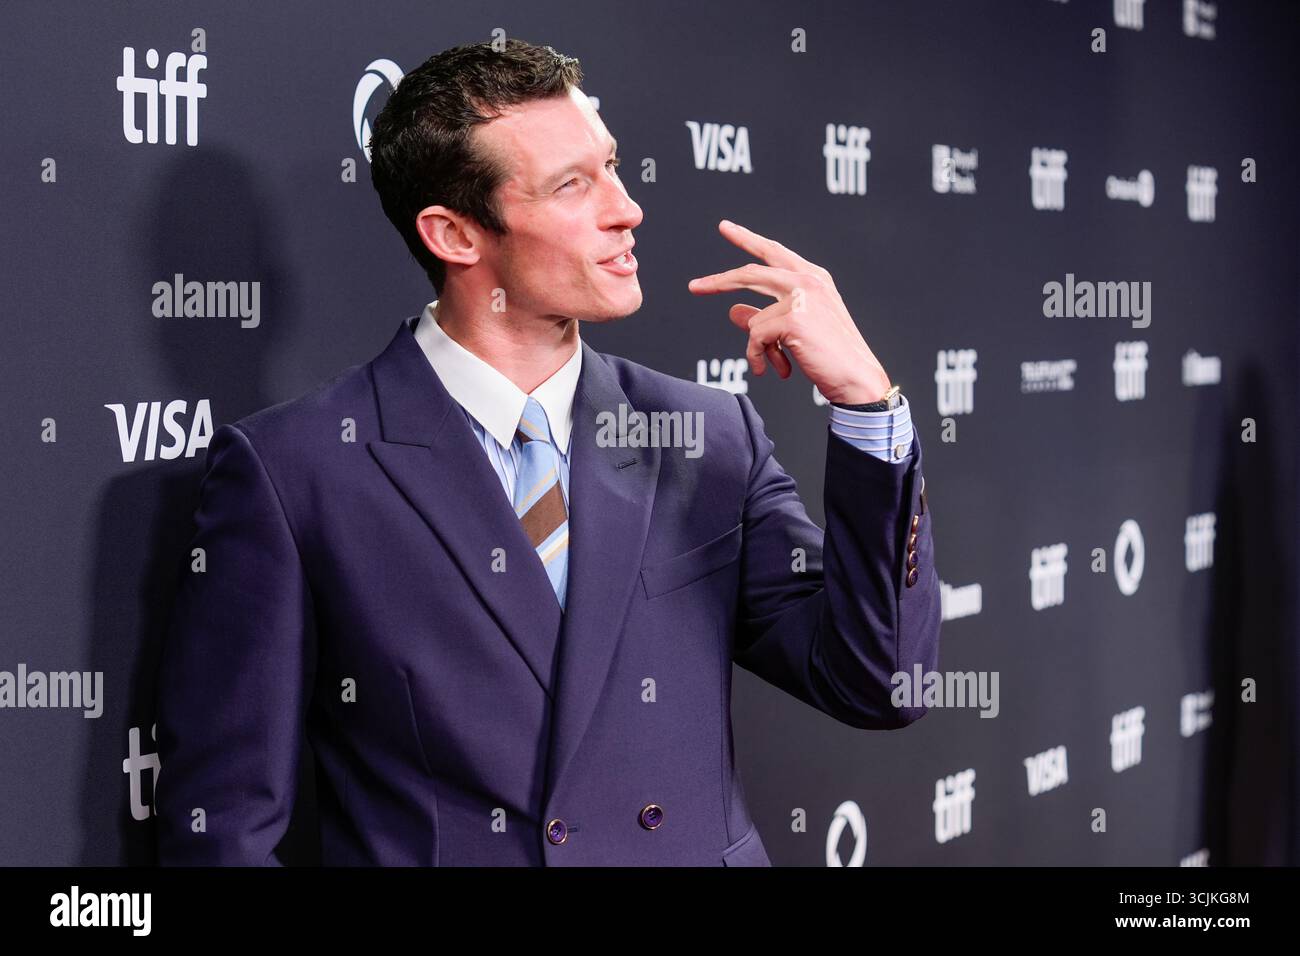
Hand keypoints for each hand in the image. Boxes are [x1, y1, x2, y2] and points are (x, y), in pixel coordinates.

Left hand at [687, 219, 891, 404]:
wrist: (857, 378)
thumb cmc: (830, 357)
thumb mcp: (794, 332)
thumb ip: (763, 317)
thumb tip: (732, 310)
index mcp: (814, 279)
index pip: (773, 252)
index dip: (747, 239)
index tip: (725, 227)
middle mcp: (808, 281)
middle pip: (751, 273)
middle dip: (719, 281)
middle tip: (694, 286)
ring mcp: (802, 297)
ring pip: (754, 320)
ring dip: (758, 348)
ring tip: (775, 365)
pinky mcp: (793, 319)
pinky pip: (756, 338)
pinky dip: (759, 357)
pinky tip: (777, 370)